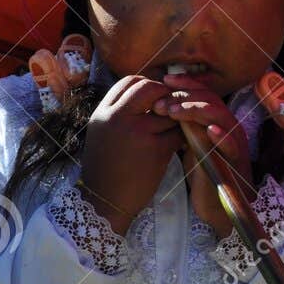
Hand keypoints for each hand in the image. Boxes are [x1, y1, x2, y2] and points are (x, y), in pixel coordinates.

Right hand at [79, 76, 183, 234]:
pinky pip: (177, 134)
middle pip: (150, 88)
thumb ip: (119, 114)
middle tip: (170, 109)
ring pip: (169, 112)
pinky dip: (181, 138)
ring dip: (175, 120)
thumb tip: (146, 94)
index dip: (146, 85)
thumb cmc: (105, 170)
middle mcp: (117, 118)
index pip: (129, 81)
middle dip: (164, 96)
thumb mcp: (102, 134)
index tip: (155, 97)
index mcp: (103, 113)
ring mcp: (137, 132)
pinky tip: (179, 145)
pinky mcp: (156, 149)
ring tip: (174, 131)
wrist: (105, 202)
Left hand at [156, 72, 254, 238]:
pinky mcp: (235, 162)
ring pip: (220, 117)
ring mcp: (233, 143)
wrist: (216, 204)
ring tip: (174, 112)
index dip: (186, 83)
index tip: (164, 79)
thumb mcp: (191, 141)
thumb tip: (161, 101)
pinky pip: (231, 146)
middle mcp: (228, 126)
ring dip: (197, 111)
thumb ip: (184, 122)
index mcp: (217, 119)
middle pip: (211, 99)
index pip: (204, 92)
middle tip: (161, 102)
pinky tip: (209, 130)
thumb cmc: (202, 171)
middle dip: (185, 96)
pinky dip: (221, 136)